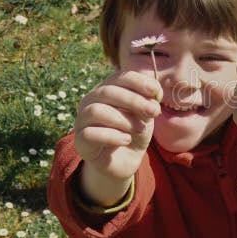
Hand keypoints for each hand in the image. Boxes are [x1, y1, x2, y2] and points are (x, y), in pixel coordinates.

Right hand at [73, 70, 162, 204]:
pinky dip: (112, 136)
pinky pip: (90, 134)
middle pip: (108, 91)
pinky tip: (126, 140)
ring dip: (123, 119)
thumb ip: (149, 101)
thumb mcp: (146, 115)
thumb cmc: (134, 131)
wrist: (125, 160)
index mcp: (108, 89)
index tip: (156, 92)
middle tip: (154, 112)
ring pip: (96, 111)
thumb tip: (156, 91)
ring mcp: (82, 120)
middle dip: (134, 101)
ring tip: (140, 129)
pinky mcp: (80, 140)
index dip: (138, 82)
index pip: (119, 77)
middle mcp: (91, 101)